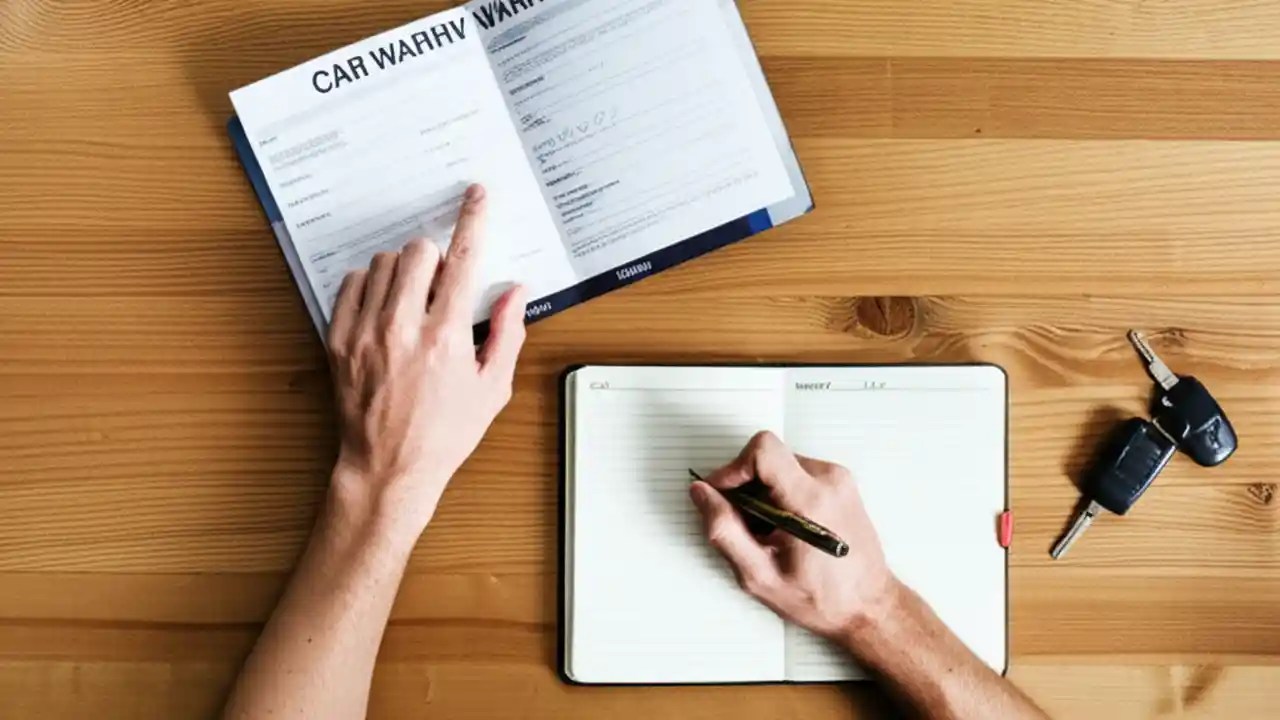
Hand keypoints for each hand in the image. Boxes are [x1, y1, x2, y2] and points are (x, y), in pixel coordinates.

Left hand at [326, 184, 526, 534]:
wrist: (388, 469)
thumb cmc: (444, 434)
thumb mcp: (492, 389)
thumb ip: (506, 334)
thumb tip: (513, 291)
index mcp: (446, 338)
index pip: (463, 261)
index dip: (473, 220)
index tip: (475, 197)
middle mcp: (402, 330)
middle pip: (417, 252)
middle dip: (434, 256)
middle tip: (440, 283)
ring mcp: (365, 334)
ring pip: (383, 264)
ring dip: (403, 270)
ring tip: (412, 301)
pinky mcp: (338, 341)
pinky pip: (351, 285)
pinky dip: (370, 284)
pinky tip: (384, 308)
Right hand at [690, 431, 899, 640]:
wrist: (869, 607)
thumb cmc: (825, 599)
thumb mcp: (760, 577)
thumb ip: (725, 531)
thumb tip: (703, 496)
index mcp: (811, 501)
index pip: (763, 450)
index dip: (732, 468)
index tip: (722, 492)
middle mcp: (829, 482)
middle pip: (767, 457)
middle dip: (745, 487)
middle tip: (745, 524)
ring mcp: (839, 480)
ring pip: (780, 465)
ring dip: (763, 493)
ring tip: (768, 533)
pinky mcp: (840, 483)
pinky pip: (796, 472)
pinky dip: (781, 494)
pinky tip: (784, 528)